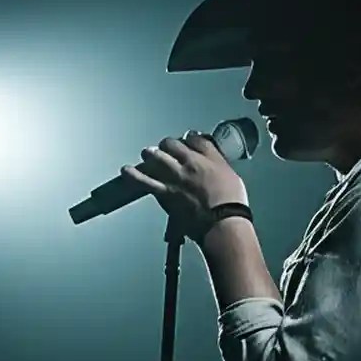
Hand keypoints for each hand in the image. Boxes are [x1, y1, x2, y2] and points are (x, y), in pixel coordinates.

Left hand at [120, 132, 248, 236]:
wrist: (222, 221)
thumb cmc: (232, 204)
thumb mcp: (233, 178)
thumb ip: (220, 168)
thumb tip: (214, 166)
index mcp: (209, 158)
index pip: (196, 140)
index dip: (190, 139)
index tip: (188, 141)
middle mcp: (190, 163)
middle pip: (172, 144)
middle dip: (167, 145)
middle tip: (166, 148)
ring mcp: (175, 177)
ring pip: (156, 157)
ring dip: (151, 154)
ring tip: (148, 153)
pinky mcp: (165, 193)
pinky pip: (144, 181)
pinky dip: (133, 175)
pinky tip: (126, 171)